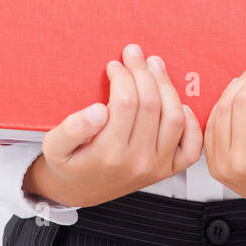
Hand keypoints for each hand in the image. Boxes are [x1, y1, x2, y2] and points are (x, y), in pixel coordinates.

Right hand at [37, 43, 202, 207]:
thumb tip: (98, 110)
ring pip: (173, 118)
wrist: (77, 191)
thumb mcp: (54, 146)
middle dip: (143, 72)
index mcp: (108, 154)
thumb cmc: (67, 164)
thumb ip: (73, 128)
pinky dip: (191, 123)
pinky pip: (192, 147)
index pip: (125, 103)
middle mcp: (137, 161)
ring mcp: (156, 167)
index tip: (114, 65)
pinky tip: (178, 103)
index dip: (122, 76)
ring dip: (166, 86)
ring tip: (154, 67)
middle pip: (151, 105)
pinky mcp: (167, 170)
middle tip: (134, 55)